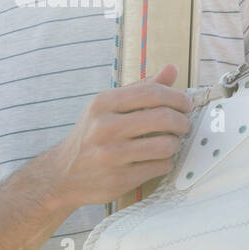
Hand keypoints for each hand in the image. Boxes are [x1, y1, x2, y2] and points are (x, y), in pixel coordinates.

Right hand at [47, 63, 193, 211]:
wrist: (63, 174)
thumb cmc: (90, 136)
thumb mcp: (107, 106)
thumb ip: (140, 88)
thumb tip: (171, 70)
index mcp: (102, 104)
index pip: (151, 92)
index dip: (176, 97)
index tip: (185, 103)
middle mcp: (104, 128)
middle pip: (163, 118)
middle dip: (182, 121)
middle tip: (184, 124)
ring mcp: (112, 155)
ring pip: (165, 145)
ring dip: (175, 143)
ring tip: (170, 142)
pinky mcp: (119, 179)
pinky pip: (159, 167)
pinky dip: (166, 162)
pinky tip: (159, 159)